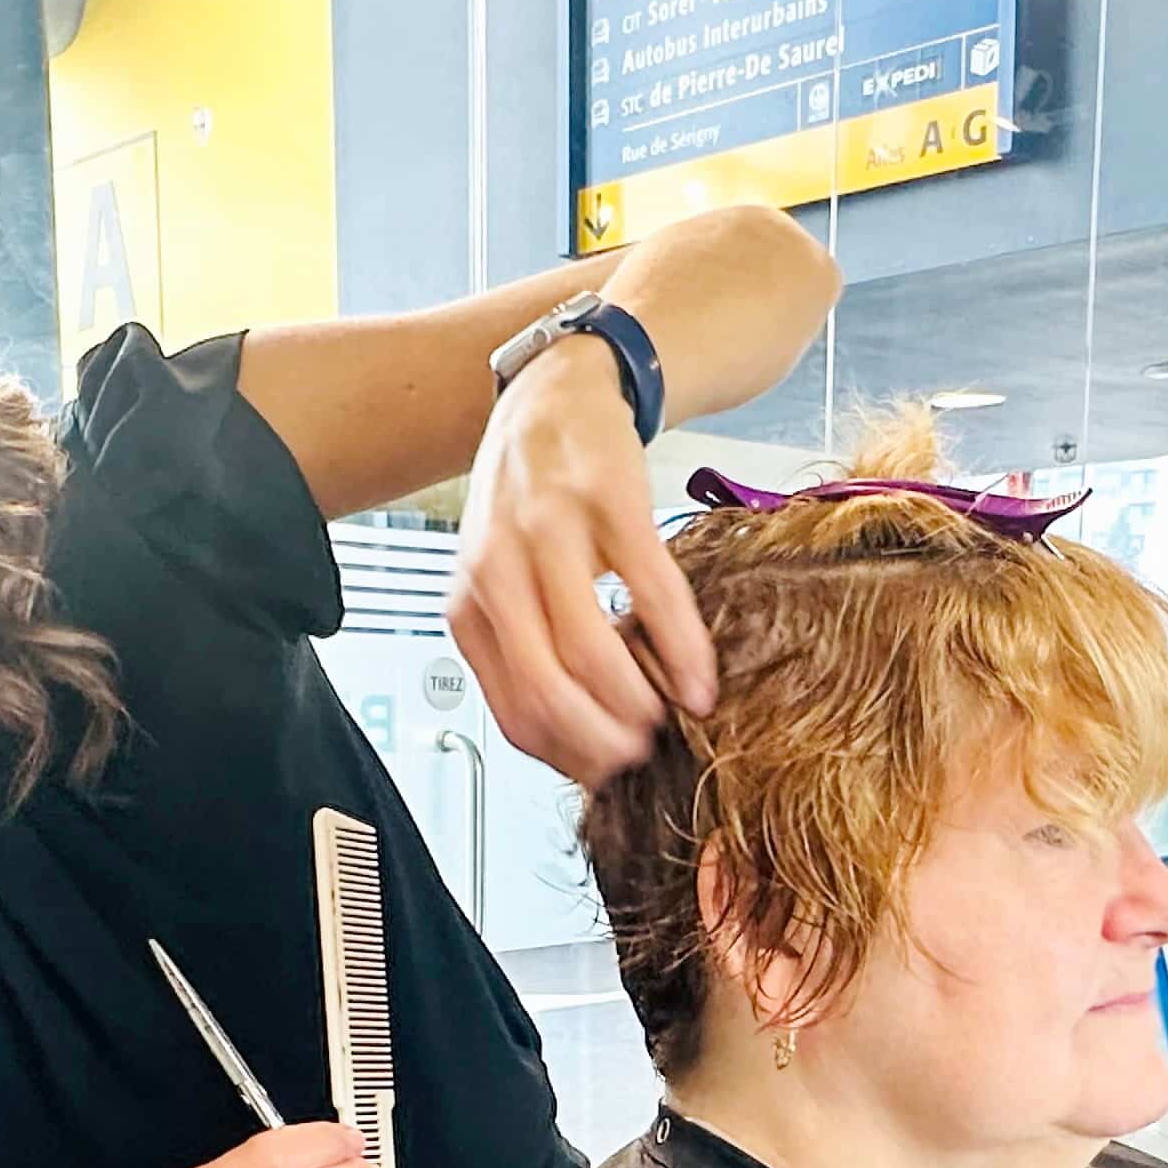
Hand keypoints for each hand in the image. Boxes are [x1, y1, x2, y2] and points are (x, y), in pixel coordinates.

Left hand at [451, 336, 718, 786]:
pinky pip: (652, 595)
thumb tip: (578, 740)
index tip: (610, 774)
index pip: (514, 712)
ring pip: (591, 653)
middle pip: (548, 694)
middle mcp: (498, 571)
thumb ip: (526, 649)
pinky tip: (699, 676)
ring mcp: (552, 535)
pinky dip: (682, 648)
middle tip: (645, 757)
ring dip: (640, 703)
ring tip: (672, 717)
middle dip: (604, 743)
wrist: (558, 393)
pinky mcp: (611, 504)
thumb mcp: (504, 577)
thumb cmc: (533, 498)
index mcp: (469, 604)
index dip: (570, 756)